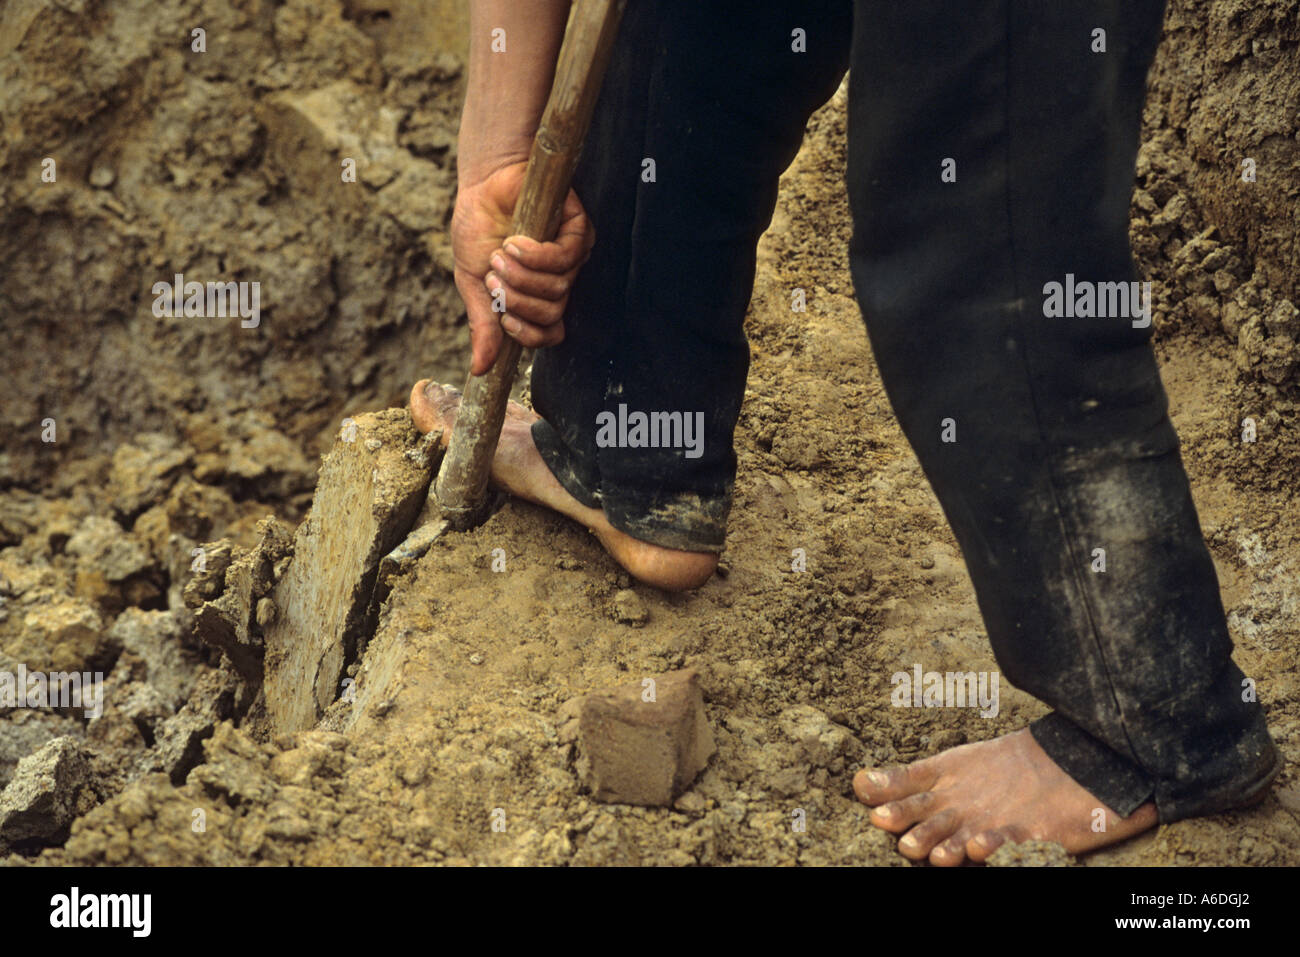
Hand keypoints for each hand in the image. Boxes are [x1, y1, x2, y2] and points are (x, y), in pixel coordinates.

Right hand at [450, 161, 594, 375]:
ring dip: (522, 275)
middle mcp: (558, 281)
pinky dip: (536, 255)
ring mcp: (571, 257)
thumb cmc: (478, 231)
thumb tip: (478, 370)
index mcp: (536, 297)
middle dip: (517, 300)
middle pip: (552, 314)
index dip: (529, 335)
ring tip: (500, 254)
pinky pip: (566, 258)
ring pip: (559, 289)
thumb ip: (483, 325)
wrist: (481, 186)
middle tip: (494, 277)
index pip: (550, 335)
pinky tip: (516, 242)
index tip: (504, 320)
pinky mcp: (578, 230)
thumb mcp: (472, 284)